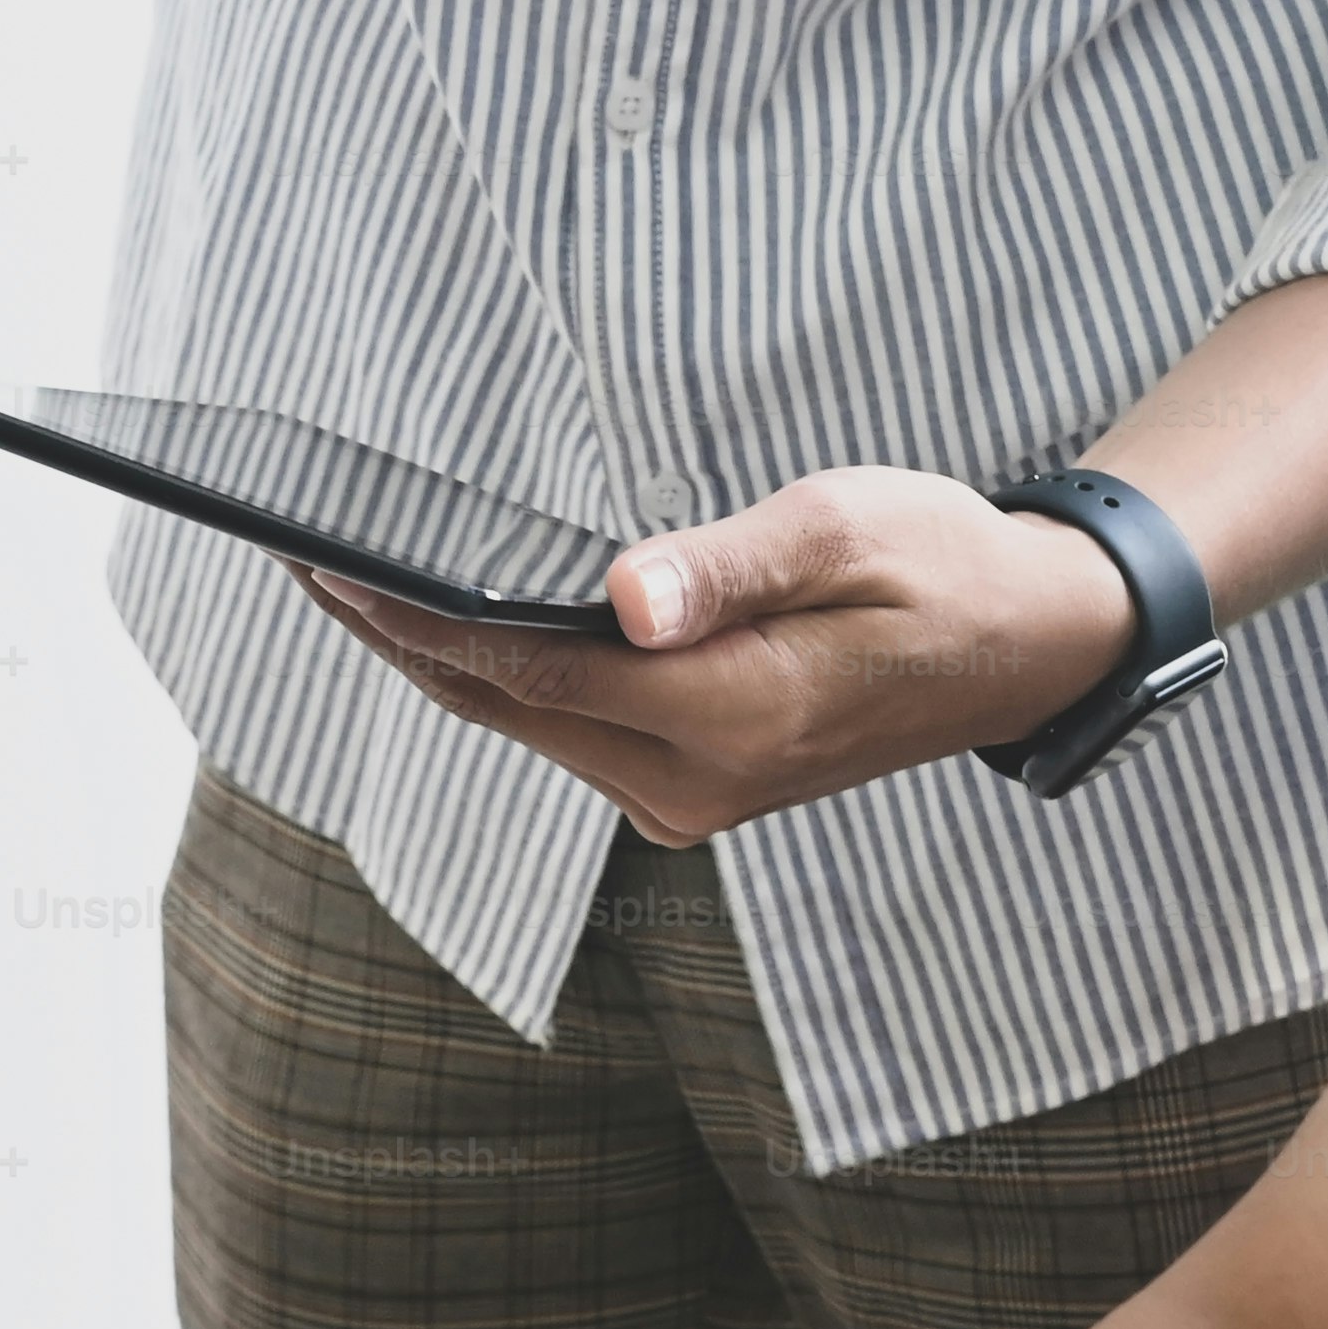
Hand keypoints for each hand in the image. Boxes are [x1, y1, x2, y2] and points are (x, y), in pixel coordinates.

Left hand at [298, 468, 1139, 841]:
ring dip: (444, 662)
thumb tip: (622, 593)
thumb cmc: (944, 565)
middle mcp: (697, 782)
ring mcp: (691, 798)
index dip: (422, 623)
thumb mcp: (845, 529)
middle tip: (304, 560)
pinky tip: (455, 625)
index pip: (535, 671)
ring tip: (353, 583)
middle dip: (402, 640)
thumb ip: (726, 566)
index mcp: (734, 716)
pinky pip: (569, 731)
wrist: (1023, 649)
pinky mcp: (690, 788)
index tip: (332, 570)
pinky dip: (506, 679)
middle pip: (508, 709)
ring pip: (530, 726)